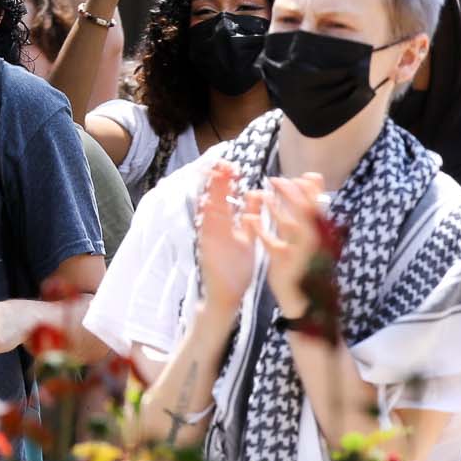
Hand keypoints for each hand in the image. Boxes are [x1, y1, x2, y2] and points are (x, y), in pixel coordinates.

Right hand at [194, 160, 259, 309]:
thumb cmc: (236, 269)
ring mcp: (209, 239)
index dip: (227, 180)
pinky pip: (205, 232)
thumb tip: (256, 193)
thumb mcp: (247, 238)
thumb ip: (250, 216)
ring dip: (211, 194)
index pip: (225, 197)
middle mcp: (215, 229)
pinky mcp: (206, 250)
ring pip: (208, 212)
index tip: (232, 165)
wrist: (227, 296)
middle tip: (222, 163)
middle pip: (214, 199)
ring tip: (215, 176)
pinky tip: (208, 204)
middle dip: (218, 181)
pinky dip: (206, 218)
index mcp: (225, 225)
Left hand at [259, 171, 331, 319]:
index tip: (299, 176)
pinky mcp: (284, 265)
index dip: (310, 189)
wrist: (303, 301)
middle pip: (306, 212)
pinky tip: (249, 220)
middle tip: (274, 180)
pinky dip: (261, 231)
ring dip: (277, 209)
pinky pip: (272, 245)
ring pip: (291, 227)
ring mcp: (300, 254)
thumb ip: (311, 212)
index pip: (319, 206)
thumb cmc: (306, 266)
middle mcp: (314, 243)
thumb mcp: (312, 239)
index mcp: (322, 236)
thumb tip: (313, 180)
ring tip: (262, 195)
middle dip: (291, 193)